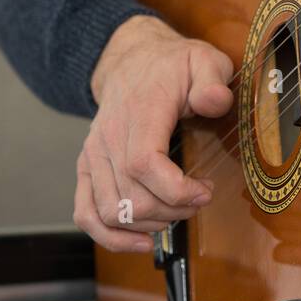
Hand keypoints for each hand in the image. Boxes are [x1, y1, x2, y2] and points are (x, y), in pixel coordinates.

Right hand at [75, 17, 233, 251]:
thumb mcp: (203, 60)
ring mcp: (94, 155)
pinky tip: (143, 240)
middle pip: (130, 196)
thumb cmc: (172, 67)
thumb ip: (213, 80)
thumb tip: (214, 101)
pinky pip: (86, 214)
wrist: (132, 62)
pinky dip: (111, 236)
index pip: (143, 163)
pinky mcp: (87, 169)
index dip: (175, 190)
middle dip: (172, 210)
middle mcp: (108, 137)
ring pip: (110, 211)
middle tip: (199, 200)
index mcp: (138, 111)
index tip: (205, 192)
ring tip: (177, 212)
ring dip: (149, 224)